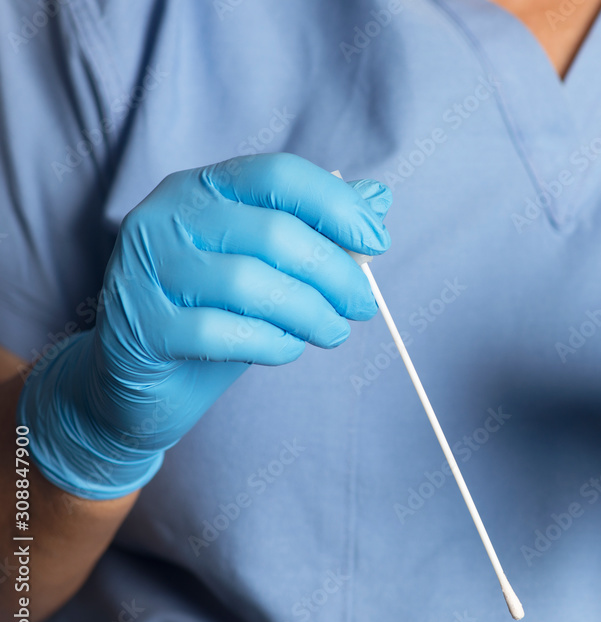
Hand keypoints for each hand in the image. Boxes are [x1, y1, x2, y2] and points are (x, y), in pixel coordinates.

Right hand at [18, 153, 390, 498]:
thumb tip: (378, 201)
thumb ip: (317, 229)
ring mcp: (145, 269)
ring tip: (334, 333)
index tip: (378, 242)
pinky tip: (288, 349)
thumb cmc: (212, 313)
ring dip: (309, 312)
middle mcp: (166, 216)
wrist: (136, 381)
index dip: (337, 206)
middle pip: (273, 232)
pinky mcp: (140, 325)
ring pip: (250, 282)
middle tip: (363, 306)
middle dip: (334, 273)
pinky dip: (271, 343)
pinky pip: (222, 332)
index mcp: (202, 187)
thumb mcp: (268, 265)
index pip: (279, 175)